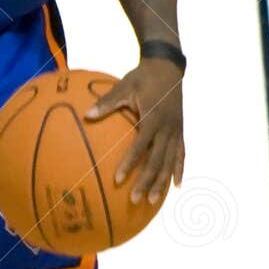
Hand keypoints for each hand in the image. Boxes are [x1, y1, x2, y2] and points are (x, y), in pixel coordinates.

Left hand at [85, 59, 184, 204]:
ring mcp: (176, 130)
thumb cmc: (142, 76)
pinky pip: (181, 154)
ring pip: (169, 162)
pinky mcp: (180, 131)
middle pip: (157, 160)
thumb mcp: (124, 85)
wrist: (169, 67)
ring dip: (161, 182)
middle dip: (146, 181)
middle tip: (135, 200)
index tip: (118, 180)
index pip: (140, 146)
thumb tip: (87, 115)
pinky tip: (176, 186)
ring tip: (152, 201)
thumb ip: (107, 102)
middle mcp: (167, 128)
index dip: (130, 164)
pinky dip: (178, 170)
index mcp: (153, 118)